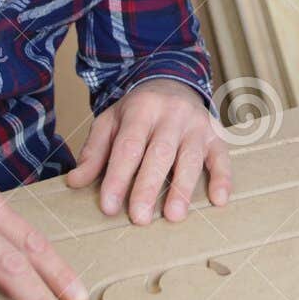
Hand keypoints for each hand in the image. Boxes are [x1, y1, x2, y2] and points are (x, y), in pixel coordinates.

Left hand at [64, 78, 231, 223]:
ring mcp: (197, 124)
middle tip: (139, 218)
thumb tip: (75, 182)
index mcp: (141, 110)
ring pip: (190, 157)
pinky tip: (219, 200)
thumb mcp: (111, 122)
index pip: (128, 147)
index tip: (109, 207)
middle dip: (148, 187)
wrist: (173, 82)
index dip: (117, 177)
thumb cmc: (138, 112)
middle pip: (159, 153)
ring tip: (173, 216)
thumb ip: (95, 152)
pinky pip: (222, 157)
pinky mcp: (216, 134)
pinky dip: (223, 178)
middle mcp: (171, 115)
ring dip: (183, 188)